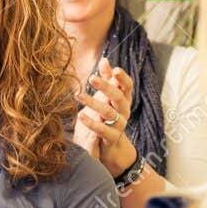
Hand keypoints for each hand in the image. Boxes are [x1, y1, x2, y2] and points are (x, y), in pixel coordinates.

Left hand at [73, 58, 136, 176]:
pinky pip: (102, 130)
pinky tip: (80, 116)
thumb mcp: (108, 98)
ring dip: (93, 103)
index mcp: (124, 100)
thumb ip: (107, 79)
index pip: (128, 86)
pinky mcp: (111, 138)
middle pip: (118, 97)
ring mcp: (119, 125)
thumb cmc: (108, 118)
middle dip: (106, 87)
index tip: (115, 69)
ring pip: (109, 113)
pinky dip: (91, 122)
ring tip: (78, 96)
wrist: (112, 148)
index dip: (123, 78)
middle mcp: (124, 111)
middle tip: (92, 78)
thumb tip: (104, 59)